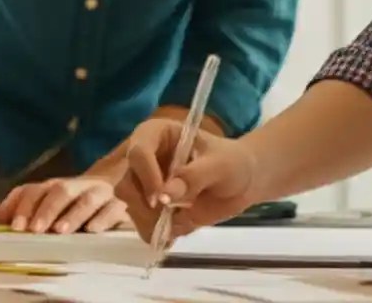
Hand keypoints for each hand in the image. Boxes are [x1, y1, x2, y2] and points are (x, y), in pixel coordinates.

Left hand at [0, 177, 128, 233]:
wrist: (115, 190)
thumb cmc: (74, 206)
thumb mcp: (49, 205)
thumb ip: (23, 210)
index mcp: (54, 186)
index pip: (34, 190)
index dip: (23, 206)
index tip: (14, 226)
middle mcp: (75, 186)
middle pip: (59, 191)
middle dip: (45, 210)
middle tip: (34, 229)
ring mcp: (99, 193)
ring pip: (85, 200)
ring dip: (71, 215)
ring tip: (59, 230)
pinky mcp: (120, 205)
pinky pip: (113, 209)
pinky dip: (102, 219)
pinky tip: (92, 230)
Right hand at [116, 118, 258, 242]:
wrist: (244, 181)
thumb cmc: (232, 162)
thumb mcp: (219, 165)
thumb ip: (193, 177)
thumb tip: (165, 197)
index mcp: (157, 136)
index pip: (138, 153)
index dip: (146, 176)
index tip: (161, 199)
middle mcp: (145, 159)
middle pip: (126, 183)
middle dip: (145, 204)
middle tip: (171, 213)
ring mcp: (147, 186)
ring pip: (131, 207)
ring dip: (151, 221)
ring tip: (180, 222)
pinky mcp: (154, 209)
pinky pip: (143, 225)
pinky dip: (155, 234)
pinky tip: (173, 236)